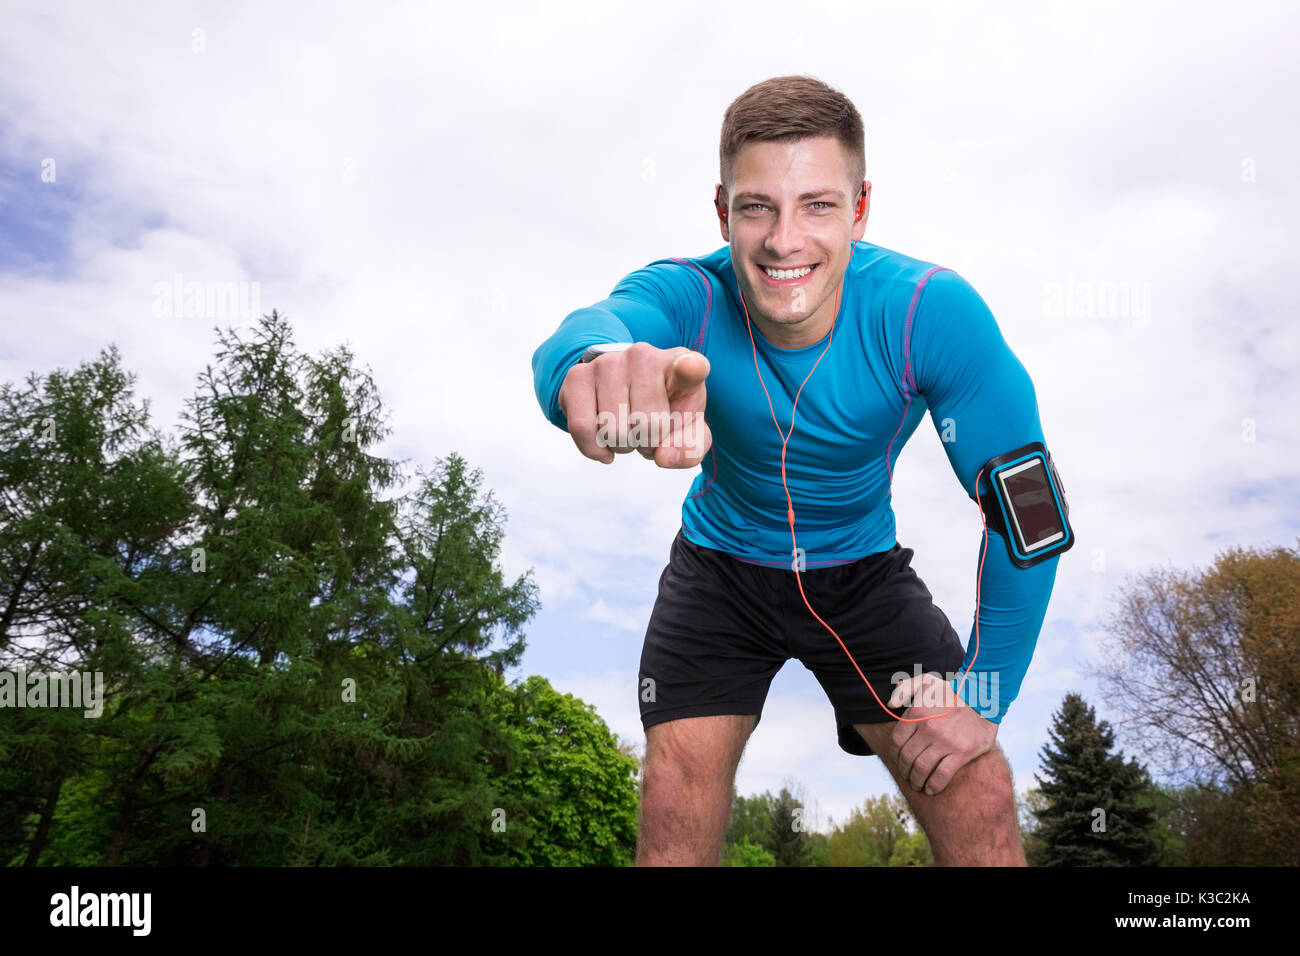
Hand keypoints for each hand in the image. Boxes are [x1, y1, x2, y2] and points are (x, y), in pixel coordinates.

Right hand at [557, 344, 711, 467]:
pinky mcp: (578, 376)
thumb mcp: (687, 430)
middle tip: (646, 432)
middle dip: (647, 443)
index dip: (690, 369)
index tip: (690, 368)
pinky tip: (604, 444)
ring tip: (627, 430)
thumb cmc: (662, 410)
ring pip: (613, 430)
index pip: (690, 368)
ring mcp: (608, 362)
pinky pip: (582, 427)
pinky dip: (594, 448)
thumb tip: (663, 456)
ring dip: (621, 446)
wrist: (624, 389)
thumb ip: (689, 448)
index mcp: (679, 366)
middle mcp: (644, 356)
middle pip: (647, 424)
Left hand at [887, 672, 997, 795]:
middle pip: (907, 757)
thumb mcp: (925, 681)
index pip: (897, 740)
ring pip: (922, 768)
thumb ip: (904, 690)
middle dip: (904, 770)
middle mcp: (928, 728)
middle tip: (907, 776)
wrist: (984, 697)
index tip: (898, 760)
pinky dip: (934, 785)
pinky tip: (931, 789)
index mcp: (917, 713)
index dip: (895, 753)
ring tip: (917, 785)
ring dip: (916, 780)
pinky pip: (942, 775)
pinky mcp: (962, 752)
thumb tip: (889, 705)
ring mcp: (945, 742)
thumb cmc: (952, 690)